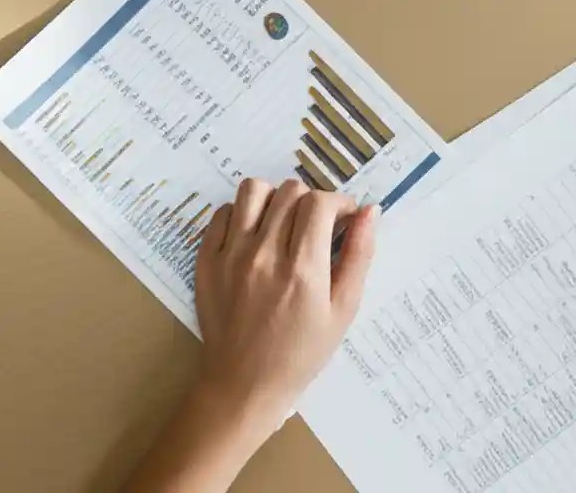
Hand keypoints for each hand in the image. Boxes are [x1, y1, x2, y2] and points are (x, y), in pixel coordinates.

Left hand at [194, 178, 379, 425]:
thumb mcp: (344, 309)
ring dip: (275, 198)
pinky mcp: (206, 261)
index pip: (320, 203)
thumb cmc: (302, 351)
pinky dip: (243, 214)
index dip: (338, 203)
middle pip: (290, 192)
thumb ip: (359, 256)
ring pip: (253, 191)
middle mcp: (264, 255)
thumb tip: (370, 212)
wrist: (245, 383)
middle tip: (316, 227)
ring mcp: (229, 255)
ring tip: (283, 222)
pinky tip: (256, 235)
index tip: (343, 219)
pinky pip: (223, 213)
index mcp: (302, 269)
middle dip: (311, 201)